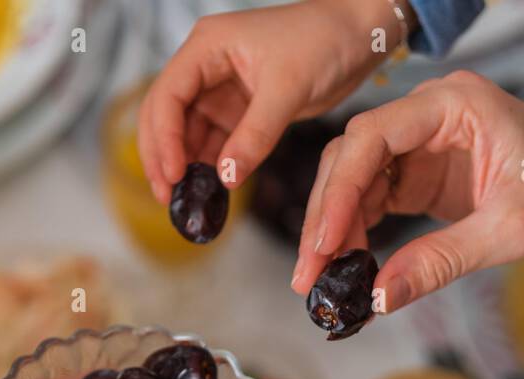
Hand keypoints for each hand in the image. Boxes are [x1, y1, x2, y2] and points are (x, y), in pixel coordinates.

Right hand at [139, 0, 406, 203]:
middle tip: (167, 195)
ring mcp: (222, 89)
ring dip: (186, 164)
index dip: (164, 137)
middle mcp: (208, 66)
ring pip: (189, 132)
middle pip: (167, 115)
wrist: (360, 35)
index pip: (168, 94)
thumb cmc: (324, 39)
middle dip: (163, 155)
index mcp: (208, 46)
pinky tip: (211, 189)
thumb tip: (226, 177)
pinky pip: (216, 141)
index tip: (173, 172)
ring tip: (188, 198)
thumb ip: (255, 135)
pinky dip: (212, 165)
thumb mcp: (287, 88)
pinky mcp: (242, 110)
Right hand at [291, 71, 523, 310]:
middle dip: (325, 216)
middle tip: (309, 275)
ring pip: (354, 181)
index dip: (339, 190)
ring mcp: (421, 145)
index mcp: (452, 105)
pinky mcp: (420, 175)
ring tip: (322, 280)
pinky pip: (372, 200)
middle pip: (352, 158)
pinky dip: (355, 233)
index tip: (324, 242)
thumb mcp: (510, 231)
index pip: (372, 137)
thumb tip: (379, 297)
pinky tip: (345, 266)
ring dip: (334, 229)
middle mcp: (428, 116)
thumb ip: (442, 261)